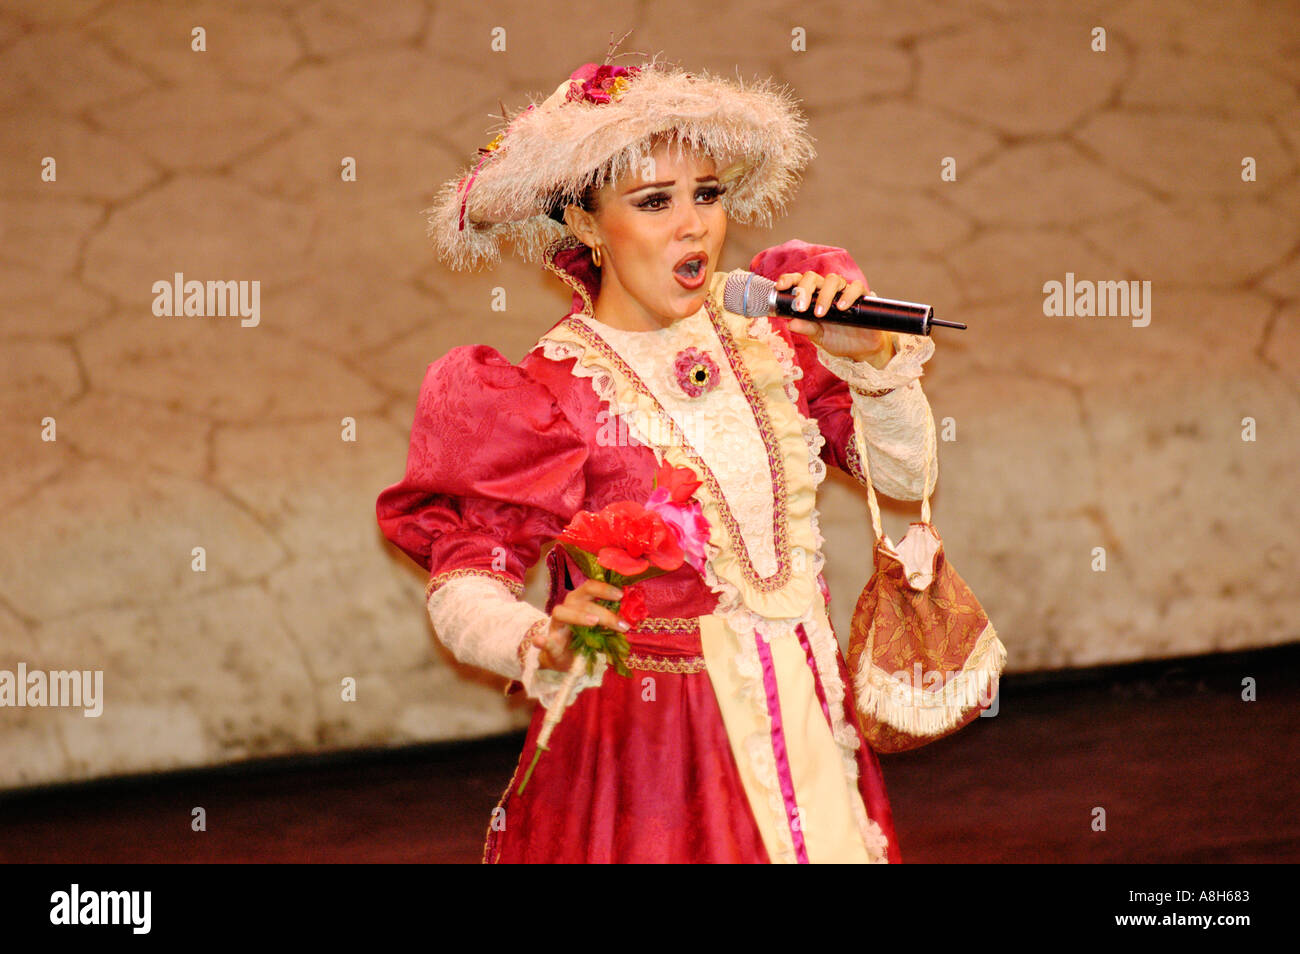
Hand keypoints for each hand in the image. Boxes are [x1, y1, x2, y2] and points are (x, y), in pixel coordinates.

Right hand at [536, 579, 628, 672]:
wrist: (561, 659)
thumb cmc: (582, 639)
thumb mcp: (597, 629)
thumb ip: (608, 623)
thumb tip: (628, 621)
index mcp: (579, 603)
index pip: (589, 588)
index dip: (604, 589)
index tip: (620, 595)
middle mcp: (567, 609)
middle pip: (580, 601)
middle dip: (602, 611)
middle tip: (620, 624)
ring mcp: (555, 626)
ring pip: (561, 613)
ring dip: (577, 616)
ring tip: (593, 622)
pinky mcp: (548, 644)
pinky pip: (542, 640)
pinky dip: (541, 641)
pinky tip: (540, 641)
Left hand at [774, 271, 893, 365]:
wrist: (861, 349)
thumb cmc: (837, 338)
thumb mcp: (818, 336)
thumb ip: (806, 328)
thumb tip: (790, 323)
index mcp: (812, 296)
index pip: (798, 281)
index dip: (788, 280)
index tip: (780, 287)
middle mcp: (827, 290)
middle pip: (813, 277)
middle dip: (805, 290)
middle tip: (801, 307)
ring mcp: (844, 291)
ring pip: (833, 280)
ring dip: (825, 295)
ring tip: (821, 313)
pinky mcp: (862, 296)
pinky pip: (856, 287)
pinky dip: (848, 295)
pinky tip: (842, 308)